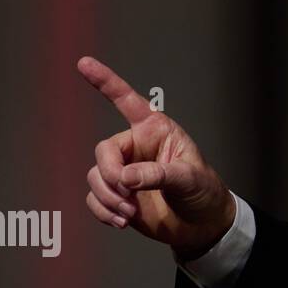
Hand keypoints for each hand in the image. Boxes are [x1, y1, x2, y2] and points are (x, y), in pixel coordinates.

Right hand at [77, 56, 235, 260]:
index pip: (127, 101)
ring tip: (130, 212)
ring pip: (95, 177)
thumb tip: (125, 177)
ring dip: (108, 198)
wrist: (201, 224)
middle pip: (103, 151)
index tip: (84, 63)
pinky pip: (94, 198)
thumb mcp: (189, 178)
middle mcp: (136, 147)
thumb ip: (158, 175)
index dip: (106, 82)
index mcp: (156, 130)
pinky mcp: (116, 195)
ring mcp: (124, 171)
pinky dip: (103, 211)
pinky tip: (122, 221)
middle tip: (128, 194)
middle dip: (109, 174)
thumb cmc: (203, 191)